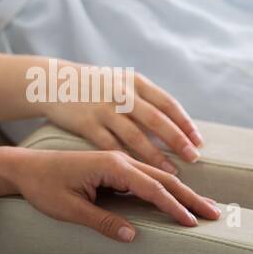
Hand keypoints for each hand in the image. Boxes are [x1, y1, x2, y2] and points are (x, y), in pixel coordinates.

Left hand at [0, 147, 222, 242]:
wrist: (23, 167)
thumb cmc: (43, 186)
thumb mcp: (69, 208)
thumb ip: (102, 221)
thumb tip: (133, 235)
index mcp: (109, 164)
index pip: (150, 187)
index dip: (172, 206)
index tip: (192, 222)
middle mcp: (116, 159)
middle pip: (160, 178)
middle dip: (188, 196)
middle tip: (214, 213)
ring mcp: (115, 161)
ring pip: (155, 175)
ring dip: (181, 191)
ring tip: (203, 206)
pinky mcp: (111, 166)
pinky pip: (144, 176)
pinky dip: (164, 186)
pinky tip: (176, 195)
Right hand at [35, 64, 202, 172]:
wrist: (54, 81)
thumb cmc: (94, 87)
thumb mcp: (120, 82)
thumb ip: (144, 100)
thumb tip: (175, 126)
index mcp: (133, 82)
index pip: (167, 103)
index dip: (184, 123)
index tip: (198, 141)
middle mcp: (120, 93)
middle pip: (155, 119)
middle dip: (177, 140)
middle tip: (193, 158)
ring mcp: (103, 108)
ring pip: (135, 135)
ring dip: (155, 155)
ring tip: (171, 172)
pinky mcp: (87, 123)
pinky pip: (110, 144)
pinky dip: (126, 159)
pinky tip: (137, 172)